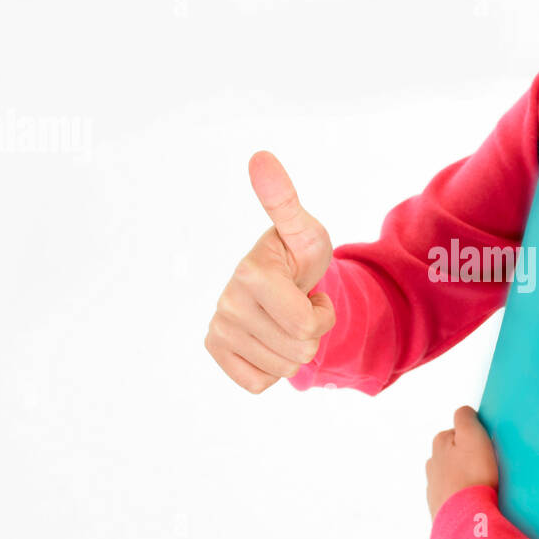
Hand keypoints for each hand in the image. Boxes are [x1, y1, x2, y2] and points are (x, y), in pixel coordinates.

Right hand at [204, 151, 338, 392]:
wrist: (280, 281)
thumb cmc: (297, 256)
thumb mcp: (305, 231)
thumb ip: (284, 199)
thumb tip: (260, 156)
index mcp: (251, 273)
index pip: (306, 326)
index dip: (322, 314)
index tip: (309, 291)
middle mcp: (228, 302)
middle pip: (299, 350)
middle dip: (311, 332)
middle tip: (298, 306)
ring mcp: (219, 328)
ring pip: (283, 369)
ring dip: (294, 348)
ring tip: (285, 319)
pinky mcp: (216, 350)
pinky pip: (259, 382)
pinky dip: (273, 367)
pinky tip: (268, 338)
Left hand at [425, 405, 499, 521]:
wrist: (466, 521)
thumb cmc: (473, 477)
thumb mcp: (472, 436)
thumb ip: (465, 418)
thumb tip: (463, 412)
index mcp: (440, 443)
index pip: (459, 430)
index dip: (476, 437)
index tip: (486, 447)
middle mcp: (432, 464)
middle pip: (455, 454)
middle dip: (469, 458)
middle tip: (488, 467)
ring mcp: (435, 487)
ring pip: (454, 476)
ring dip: (466, 478)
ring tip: (484, 487)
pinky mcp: (441, 508)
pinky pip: (455, 497)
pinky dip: (464, 497)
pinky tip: (476, 501)